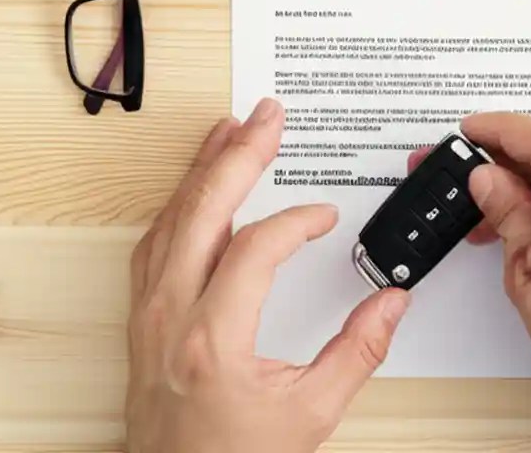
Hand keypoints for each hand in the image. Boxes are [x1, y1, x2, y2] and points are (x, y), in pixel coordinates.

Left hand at [125, 98, 409, 452]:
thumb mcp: (311, 415)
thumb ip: (357, 352)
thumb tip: (390, 302)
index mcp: (212, 340)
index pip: (255, 249)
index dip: (296, 221)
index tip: (325, 216)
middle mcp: (169, 318)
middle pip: (200, 211)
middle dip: (238, 154)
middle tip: (267, 115)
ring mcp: (147, 315)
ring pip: (171, 219)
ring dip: (202, 169)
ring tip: (231, 130)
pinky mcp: (140, 319)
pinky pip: (154, 243)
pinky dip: (179, 203)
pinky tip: (195, 187)